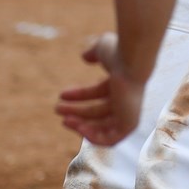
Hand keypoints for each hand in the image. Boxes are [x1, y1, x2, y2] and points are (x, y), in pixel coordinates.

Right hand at [54, 32, 145, 146]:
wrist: (131, 63)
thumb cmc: (118, 52)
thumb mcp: (102, 49)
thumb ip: (94, 53)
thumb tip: (84, 56)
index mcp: (121, 83)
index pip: (98, 93)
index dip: (79, 94)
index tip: (62, 94)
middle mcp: (125, 100)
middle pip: (97, 111)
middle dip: (76, 111)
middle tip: (57, 108)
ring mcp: (128, 114)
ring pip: (101, 127)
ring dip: (81, 125)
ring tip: (63, 119)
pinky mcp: (129, 125)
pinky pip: (110, 139)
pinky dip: (93, 137)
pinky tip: (77, 128)